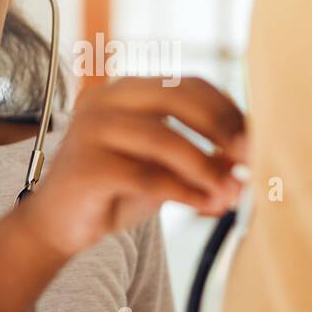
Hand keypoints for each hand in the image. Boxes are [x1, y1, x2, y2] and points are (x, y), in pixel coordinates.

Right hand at [19, 75, 247, 259]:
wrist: (57, 226)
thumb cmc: (115, 191)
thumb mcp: (165, 170)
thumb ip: (202, 160)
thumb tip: (249, 162)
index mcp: (127, 91)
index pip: (187, 84)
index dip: (226, 109)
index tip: (254, 138)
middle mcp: (106, 100)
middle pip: (176, 98)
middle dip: (220, 128)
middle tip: (250, 158)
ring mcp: (91, 129)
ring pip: (163, 139)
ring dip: (205, 167)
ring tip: (231, 192)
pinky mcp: (85, 165)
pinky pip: (146, 176)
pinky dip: (183, 192)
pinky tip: (206, 205)